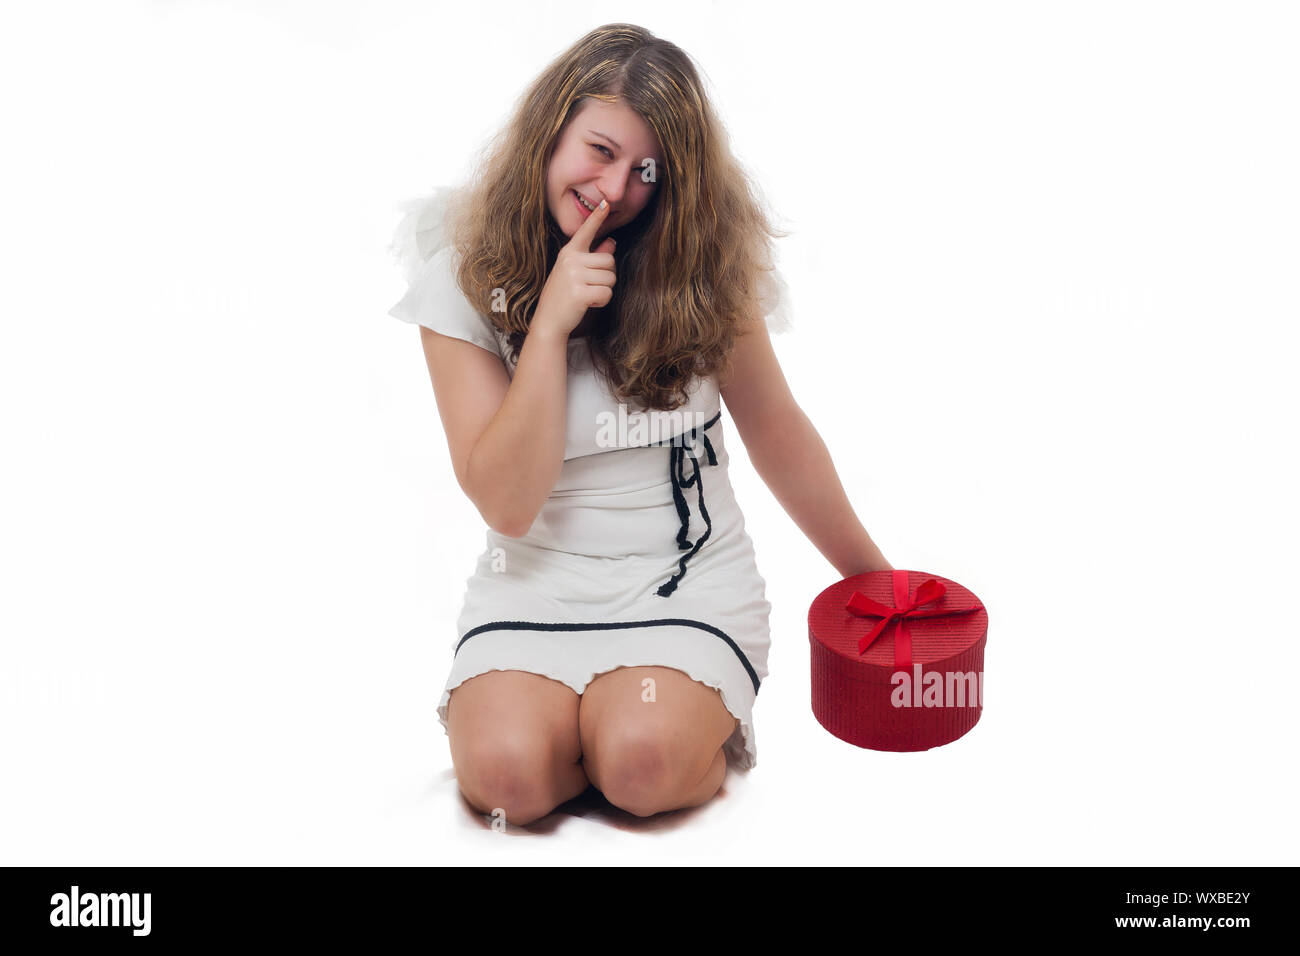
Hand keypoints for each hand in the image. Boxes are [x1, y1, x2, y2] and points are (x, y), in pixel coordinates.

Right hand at [532, 196, 615, 336]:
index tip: (607, 202)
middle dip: (606, 275)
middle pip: (609, 260)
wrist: (548, 321)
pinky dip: (602, 301)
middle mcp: (571, 260)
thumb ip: (593, 257)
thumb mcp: (575, 272)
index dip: (597, 217)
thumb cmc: (563, 295)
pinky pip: (607, 293)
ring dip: (604, 289)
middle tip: (589, 285)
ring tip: (586, 294)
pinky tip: (588, 303)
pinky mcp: (580, 292)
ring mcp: (574, 276)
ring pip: (611, 277)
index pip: (586, 232)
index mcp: (569, 253)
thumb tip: (612, 242)